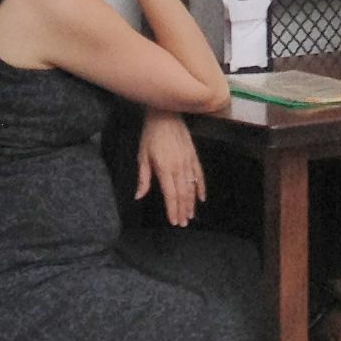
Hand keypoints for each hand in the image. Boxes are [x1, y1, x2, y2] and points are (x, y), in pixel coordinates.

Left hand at [137, 110, 205, 225]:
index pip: (170, 194)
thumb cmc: (150, 136)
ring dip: (192, 203)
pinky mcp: (194, 156)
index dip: (172, 209)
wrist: (166, 116)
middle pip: (183, 194)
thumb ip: (143, 178)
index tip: (174, 221)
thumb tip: (139, 196)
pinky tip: (202, 198)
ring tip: (191, 215)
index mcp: (165, 168)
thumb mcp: (142, 156)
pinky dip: (201, 187)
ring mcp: (188, 162)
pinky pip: (200, 175)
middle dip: (183, 210)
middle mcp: (179, 167)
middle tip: (183, 224)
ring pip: (192, 187)